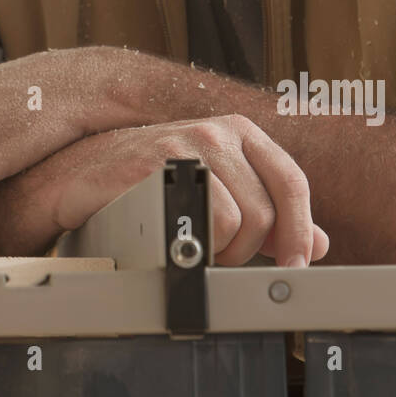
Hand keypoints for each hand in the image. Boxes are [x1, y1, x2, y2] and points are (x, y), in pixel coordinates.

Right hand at [0, 115, 328, 268]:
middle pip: (267, 212)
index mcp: (238, 132)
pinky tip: (174, 240)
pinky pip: (204, 217)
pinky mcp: (157, 161)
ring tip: (191, 247)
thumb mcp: (213, 191)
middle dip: (249, 251)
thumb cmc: (144, 184)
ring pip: (239, 220)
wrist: (78, 175)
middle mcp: (217, 130)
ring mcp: (186, 142)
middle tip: (218, 258)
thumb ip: (264, 212)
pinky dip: (196, 244)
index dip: (299, 232)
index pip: (292, 182)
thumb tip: (317, 241)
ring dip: (220, 252)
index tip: (294, 266)